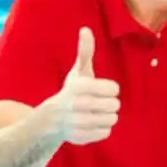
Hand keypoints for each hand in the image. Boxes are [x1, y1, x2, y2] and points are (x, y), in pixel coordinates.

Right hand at [47, 27, 119, 144]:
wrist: (51, 119)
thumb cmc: (72, 91)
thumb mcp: (78, 71)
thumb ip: (85, 52)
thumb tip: (86, 29)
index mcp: (79, 87)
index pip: (114, 89)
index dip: (110, 89)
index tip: (101, 90)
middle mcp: (76, 105)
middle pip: (115, 106)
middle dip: (110, 104)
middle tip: (97, 103)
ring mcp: (77, 123)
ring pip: (112, 120)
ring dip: (107, 117)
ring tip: (94, 113)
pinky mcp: (80, 137)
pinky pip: (106, 133)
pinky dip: (102, 129)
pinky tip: (91, 124)